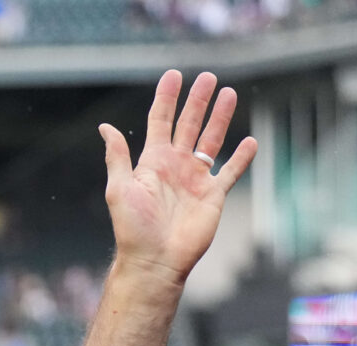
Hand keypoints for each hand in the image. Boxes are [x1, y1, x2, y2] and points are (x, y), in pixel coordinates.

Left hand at [99, 70, 257, 284]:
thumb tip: (105, 127)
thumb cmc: (133, 228)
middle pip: (189, 125)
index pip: (160, 121)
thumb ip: (118, 157)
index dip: (167, 98)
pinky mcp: (213, 196)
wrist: (155, 260)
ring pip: (211, 141)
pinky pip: (231, 172)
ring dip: (220, 118)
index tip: (173, 75)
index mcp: (152, 162)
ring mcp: (195, 180)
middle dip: (197, 101)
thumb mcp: (120, 188)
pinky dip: (242, 158)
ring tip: (229, 93)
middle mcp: (175, 166)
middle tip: (207, 77)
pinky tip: (250, 141)